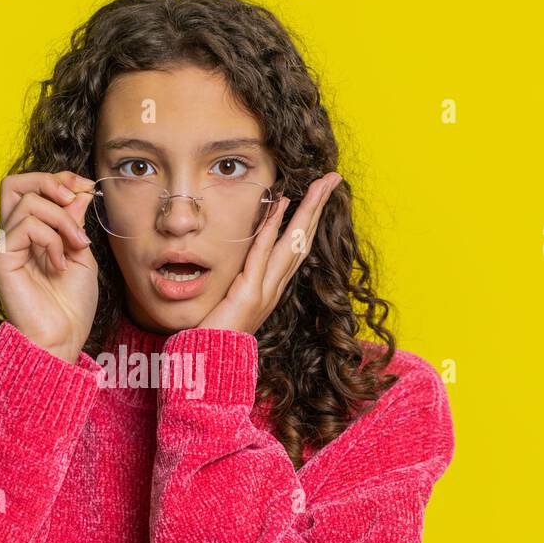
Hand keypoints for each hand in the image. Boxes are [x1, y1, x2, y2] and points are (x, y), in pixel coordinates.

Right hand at [0, 170, 98, 362]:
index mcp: (30, 233)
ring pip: (28, 201)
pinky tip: (60, 265)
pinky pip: (26, 226)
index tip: (88, 190)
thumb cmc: (71, 306)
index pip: (33, 187)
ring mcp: (4, 245)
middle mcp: (12, 235)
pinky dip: (51, 240)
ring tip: (76, 247)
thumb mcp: (81, 254)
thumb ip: (74, 222)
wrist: (63, 339)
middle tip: (75, 200)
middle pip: (15, 182)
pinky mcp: (0, 258)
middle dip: (51, 182)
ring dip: (62, 219)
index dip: (61, 180)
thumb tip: (76, 192)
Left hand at [197, 171, 342, 333]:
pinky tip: (281, 204)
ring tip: (319, 184)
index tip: (320, 192)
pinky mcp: (249, 296)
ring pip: (292, 243)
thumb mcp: (231, 300)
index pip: (296, 246)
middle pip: (303, 240)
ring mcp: (265, 292)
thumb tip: (241, 258)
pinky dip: (271, 229)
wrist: (210, 364)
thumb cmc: (216, 335)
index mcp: (272, 288)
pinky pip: (261, 255)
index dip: (309, 219)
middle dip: (318, 207)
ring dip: (307, 210)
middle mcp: (275, 288)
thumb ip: (239, 279)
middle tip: (333, 178)